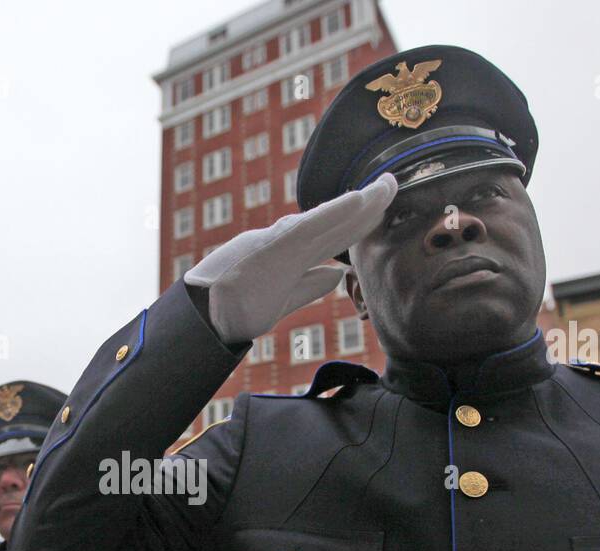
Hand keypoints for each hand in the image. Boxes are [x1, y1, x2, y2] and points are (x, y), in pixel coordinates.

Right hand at [185, 174, 396, 342]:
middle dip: (366, 205)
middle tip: (392, 183)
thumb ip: (310, 285)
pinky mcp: (272, 249)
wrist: (207, 317)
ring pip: (326, 220)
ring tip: (385, 188)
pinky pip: (310, 227)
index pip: (331, 235)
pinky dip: (333, 213)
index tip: (382, 207)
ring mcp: (279, 244)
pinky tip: (357, 200)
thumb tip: (338, 273)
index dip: (359, 220)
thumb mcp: (281, 297)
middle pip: (334, 222)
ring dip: (358, 203)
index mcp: (289, 254)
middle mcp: (286, 242)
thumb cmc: (234, 308)